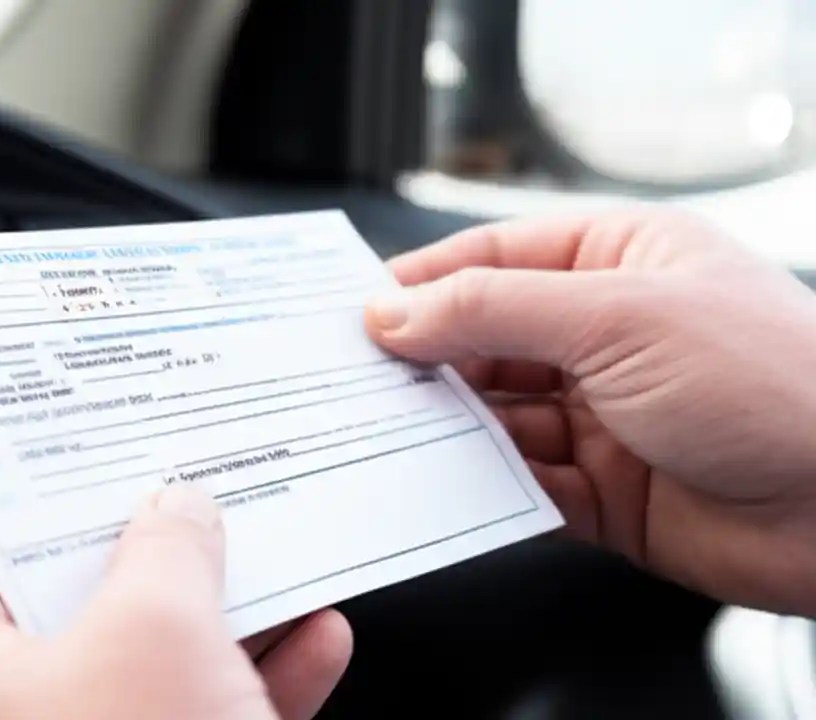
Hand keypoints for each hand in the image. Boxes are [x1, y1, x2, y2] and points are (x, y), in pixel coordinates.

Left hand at [0, 486, 351, 719]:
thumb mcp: (157, 640)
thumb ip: (170, 549)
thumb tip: (180, 508)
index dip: (56, 480)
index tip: (119, 444)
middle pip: (58, 602)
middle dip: (155, 554)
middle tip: (207, 498)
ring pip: (123, 671)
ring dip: (210, 623)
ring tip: (277, 565)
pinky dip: (228, 694)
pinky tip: (305, 653)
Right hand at [364, 209, 815, 614]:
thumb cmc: (775, 384)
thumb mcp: (617, 318)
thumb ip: (492, 311)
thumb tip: (393, 311)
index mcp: (619, 261)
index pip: (494, 259)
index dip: (421, 282)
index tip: (355, 310)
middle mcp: (606, 333)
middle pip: (483, 338)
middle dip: (423, 359)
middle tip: (355, 377)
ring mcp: (603, 412)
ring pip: (492, 412)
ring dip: (445, 423)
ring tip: (384, 430)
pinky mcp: (602, 488)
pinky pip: (517, 480)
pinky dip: (479, 482)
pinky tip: (444, 481)